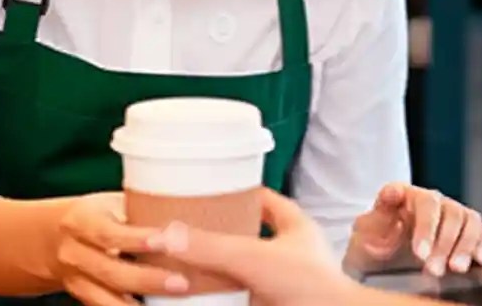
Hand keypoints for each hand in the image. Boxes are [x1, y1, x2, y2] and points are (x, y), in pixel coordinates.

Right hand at [53, 193, 189, 305]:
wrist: (55, 238)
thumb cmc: (98, 214)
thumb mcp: (111, 203)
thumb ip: (138, 210)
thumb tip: (185, 211)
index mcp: (80, 221)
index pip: (109, 233)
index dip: (136, 239)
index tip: (167, 241)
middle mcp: (72, 253)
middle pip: (110, 271)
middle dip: (148, 280)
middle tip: (181, 283)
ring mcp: (75, 279)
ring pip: (106, 299)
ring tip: (172, 302)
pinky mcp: (82, 297)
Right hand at [159, 188, 364, 305]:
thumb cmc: (314, 290)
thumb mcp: (255, 258)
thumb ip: (212, 246)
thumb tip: (167, 234)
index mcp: (293, 226)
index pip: (261, 197)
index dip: (235, 190)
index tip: (207, 187)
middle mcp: (287, 251)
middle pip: (245, 231)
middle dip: (217, 229)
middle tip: (184, 222)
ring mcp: (278, 280)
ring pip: (239, 265)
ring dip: (215, 263)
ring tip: (181, 253)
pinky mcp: (269, 303)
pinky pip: (237, 294)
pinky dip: (218, 292)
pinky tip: (195, 290)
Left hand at [346, 183, 481, 277]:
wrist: (377, 256)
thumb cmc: (374, 240)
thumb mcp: (367, 227)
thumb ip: (379, 210)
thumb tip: (392, 191)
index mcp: (409, 195)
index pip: (426, 204)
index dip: (427, 228)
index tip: (420, 253)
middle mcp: (434, 201)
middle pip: (451, 214)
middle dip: (444, 244)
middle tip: (434, 269)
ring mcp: (450, 215)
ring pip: (469, 222)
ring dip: (465, 247)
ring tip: (456, 268)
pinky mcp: (464, 232)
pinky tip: (479, 259)